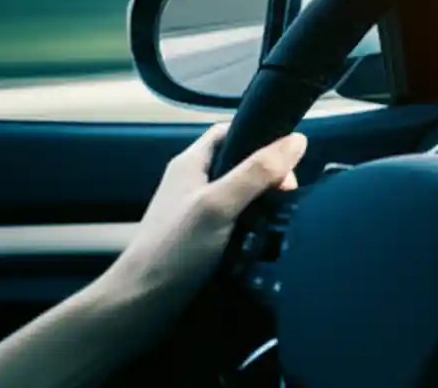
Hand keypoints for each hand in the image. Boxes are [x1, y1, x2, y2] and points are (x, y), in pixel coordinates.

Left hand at [99, 124, 306, 320]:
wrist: (140, 305)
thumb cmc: (173, 249)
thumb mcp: (219, 204)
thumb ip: (256, 172)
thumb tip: (297, 140)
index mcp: (191, 163)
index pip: (231, 132)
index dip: (260, 138)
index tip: (287, 161)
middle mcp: (194, 184)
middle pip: (242, 166)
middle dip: (268, 180)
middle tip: (285, 198)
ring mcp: (198, 214)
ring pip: (243, 199)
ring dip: (262, 210)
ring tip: (275, 225)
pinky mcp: (204, 241)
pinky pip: (238, 227)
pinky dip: (252, 234)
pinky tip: (262, 246)